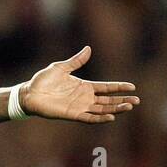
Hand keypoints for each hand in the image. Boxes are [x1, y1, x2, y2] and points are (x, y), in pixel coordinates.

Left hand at [19, 46, 139, 122]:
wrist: (30, 92)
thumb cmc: (43, 80)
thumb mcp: (61, 67)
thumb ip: (76, 60)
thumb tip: (89, 49)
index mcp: (84, 86)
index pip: (106, 87)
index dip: (119, 87)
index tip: (132, 87)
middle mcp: (85, 98)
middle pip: (108, 100)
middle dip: (122, 100)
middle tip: (136, 101)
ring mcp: (79, 107)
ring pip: (102, 109)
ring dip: (115, 109)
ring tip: (128, 107)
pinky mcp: (72, 114)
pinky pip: (89, 118)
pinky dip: (100, 118)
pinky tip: (111, 116)